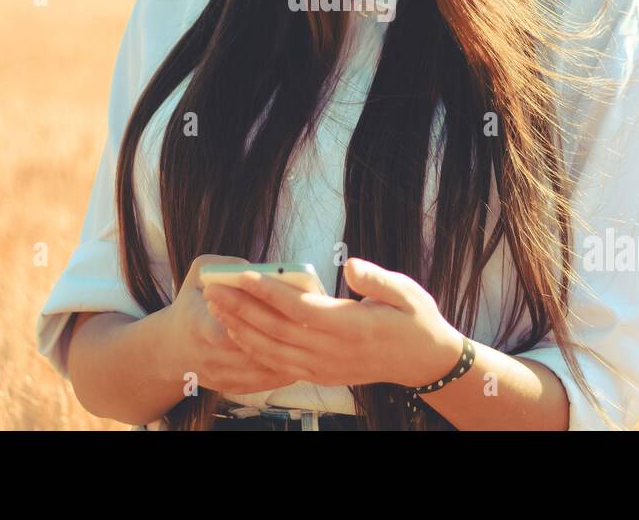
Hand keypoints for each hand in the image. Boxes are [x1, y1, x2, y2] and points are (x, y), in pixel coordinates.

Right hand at [164, 254, 304, 394]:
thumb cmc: (192, 303)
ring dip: (285, 361)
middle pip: (248, 352)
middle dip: (277, 341)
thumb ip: (222, 265)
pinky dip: (279, 376)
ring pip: (257, 372)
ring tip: (310, 348)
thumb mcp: (197, 275)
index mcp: (196, 323)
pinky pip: (258, 384)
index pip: (226, 327)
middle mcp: (206, 354)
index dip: (251, 319)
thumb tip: (255, 268)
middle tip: (306, 331)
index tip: (279, 308)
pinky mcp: (228, 387)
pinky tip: (299, 363)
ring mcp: (217, 374)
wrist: (171, 347)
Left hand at [201, 257, 464, 388]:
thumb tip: (350, 264)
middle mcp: (334, 351)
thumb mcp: (406, 291)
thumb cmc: (414, 318)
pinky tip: (237, 334)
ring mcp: (325, 366)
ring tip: (217, 308)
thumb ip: (376, 279)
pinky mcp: (321, 374)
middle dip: (242, 310)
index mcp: (352, 326)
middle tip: (214, 289)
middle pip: (278, 331)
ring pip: (273, 351)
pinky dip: (255, 350)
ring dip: (241, 330)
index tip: (244, 277)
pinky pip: (280, 365)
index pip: (301, 309)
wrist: (424, 360)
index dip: (270, 294)